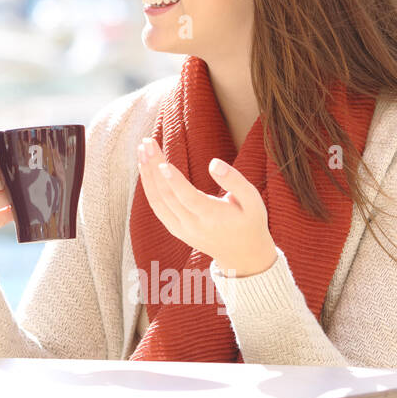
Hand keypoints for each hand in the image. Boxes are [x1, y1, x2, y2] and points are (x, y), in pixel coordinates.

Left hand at [136, 137, 277, 276]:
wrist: (242, 255)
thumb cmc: (250, 222)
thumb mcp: (253, 201)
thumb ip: (236, 181)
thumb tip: (214, 163)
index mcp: (213, 218)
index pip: (189, 198)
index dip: (175, 182)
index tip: (163, 164)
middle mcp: (192, 225)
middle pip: (168, 195)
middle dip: (155, 167)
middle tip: (148, 142)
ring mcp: (181, 229)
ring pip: (158, 201)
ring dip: (147, 174)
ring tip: (142, 149)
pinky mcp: (174, 229)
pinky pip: (157, 206)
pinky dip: (149, 186)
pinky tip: (145, 167)